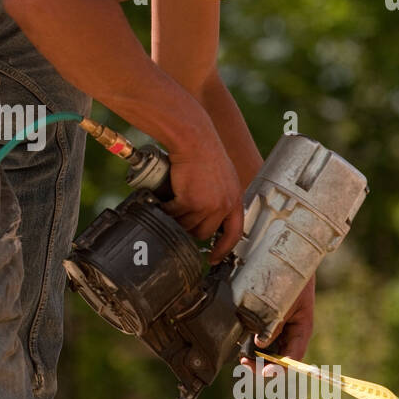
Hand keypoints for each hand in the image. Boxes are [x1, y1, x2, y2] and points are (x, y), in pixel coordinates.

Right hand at [162, 129, 242, 260]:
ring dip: (177, 218)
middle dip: (190, 228)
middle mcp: (224, 205)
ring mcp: (208, 205)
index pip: (235, 233)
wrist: (194, 140)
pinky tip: (164, 200)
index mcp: (235, 200)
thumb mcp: (223, 178)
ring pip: (187, 226)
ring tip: (172, 206)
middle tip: (180, 218)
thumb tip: (210, 216)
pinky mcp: (190, 201)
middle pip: (204, 233)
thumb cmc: (205, 153)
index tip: (214, 258)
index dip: (224, 249)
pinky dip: (167, 209)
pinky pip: (175, 215)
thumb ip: (221, 197)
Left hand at [242, 276, 315, 376]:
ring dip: (255, 359)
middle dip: (262, 366)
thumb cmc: (293, 281)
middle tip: (244, 363)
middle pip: (278, 360)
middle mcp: (291, 335)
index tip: (266, 371)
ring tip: (242, 358)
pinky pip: (261, 341)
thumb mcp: (285, 303)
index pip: (293, 358)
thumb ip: (274, 324)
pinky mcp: (268, 325)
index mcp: (301, 332)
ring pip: (268, 354)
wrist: (292, 263)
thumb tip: (259, 344)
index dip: (280, 368)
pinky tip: (241, 345)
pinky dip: (251, 346)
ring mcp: (280, 331)